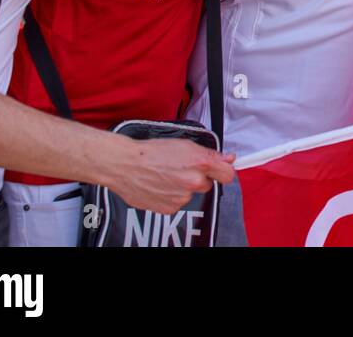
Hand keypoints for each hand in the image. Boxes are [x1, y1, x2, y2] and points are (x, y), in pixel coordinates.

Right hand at [111, 139, 234, 215]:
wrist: (125, 165)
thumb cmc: (151, 151)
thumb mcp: (184, 144)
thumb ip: (210, 154)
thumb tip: (228, 158)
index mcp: (200, 162)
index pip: (228, 174)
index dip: (224, 171)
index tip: (220, 170)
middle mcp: (193, 181)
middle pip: (208, 184)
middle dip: (199, 178)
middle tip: (181, 169)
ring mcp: (182, 197)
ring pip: (191, 194)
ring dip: (183, 187)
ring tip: (166, 176)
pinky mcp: (170, 208)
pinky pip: (177, 203)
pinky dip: (171, 196)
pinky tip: (160, 186)